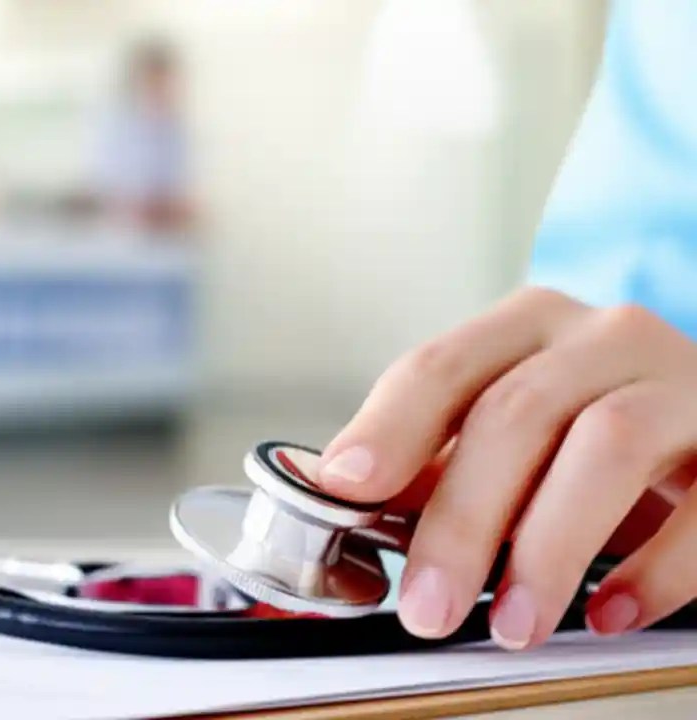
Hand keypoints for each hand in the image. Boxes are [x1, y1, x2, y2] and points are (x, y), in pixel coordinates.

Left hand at [317, 287, 696, 649]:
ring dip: (548, 547)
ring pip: (606, 445)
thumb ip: (433, 463)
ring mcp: (680, 382)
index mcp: (526, 328)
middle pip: (514, 413)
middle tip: (427, 606)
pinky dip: (654, 570)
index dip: (388, 427)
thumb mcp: (510, 436)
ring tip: (512, 623)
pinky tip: (609, 615)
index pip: (440, 368)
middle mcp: (602, 338)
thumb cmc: (592, 431)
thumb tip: (338, 498)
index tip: (345, 486)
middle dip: (461, 520)